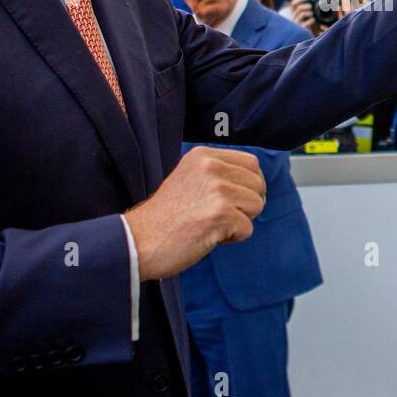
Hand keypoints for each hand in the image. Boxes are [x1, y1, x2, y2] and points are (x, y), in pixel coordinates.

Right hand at [123, 146, 264, 280]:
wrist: (138, 241)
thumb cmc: (165, 217)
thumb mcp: (189, 179)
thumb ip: (218, 174)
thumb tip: (255, 181)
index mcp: (204, 156)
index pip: (252, 163)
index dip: (250, 185)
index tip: (234, 201)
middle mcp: (211, 166)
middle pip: (258, 185)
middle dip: (247, 205)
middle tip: (220, 216)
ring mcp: (217, 189)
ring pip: (257, 206)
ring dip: (240, 221)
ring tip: (211, 225)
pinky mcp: (220, 213)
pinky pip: (248, 229)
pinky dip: (232, 238)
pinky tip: (208, 236)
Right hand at [290, 0, 316, 33]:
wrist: (305, 38)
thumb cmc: (307, 26)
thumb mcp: (306, 17)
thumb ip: (307, 8)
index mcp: (295, 14)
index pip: (294, 3)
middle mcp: (294, 18)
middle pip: (299, 8)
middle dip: (306, 6)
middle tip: (311, 7)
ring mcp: (296, 24)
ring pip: (301, 13)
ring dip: (308, 12)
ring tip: (312, 14)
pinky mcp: (300, 30)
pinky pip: (304, 23)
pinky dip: (310, 20)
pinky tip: (312, 20)